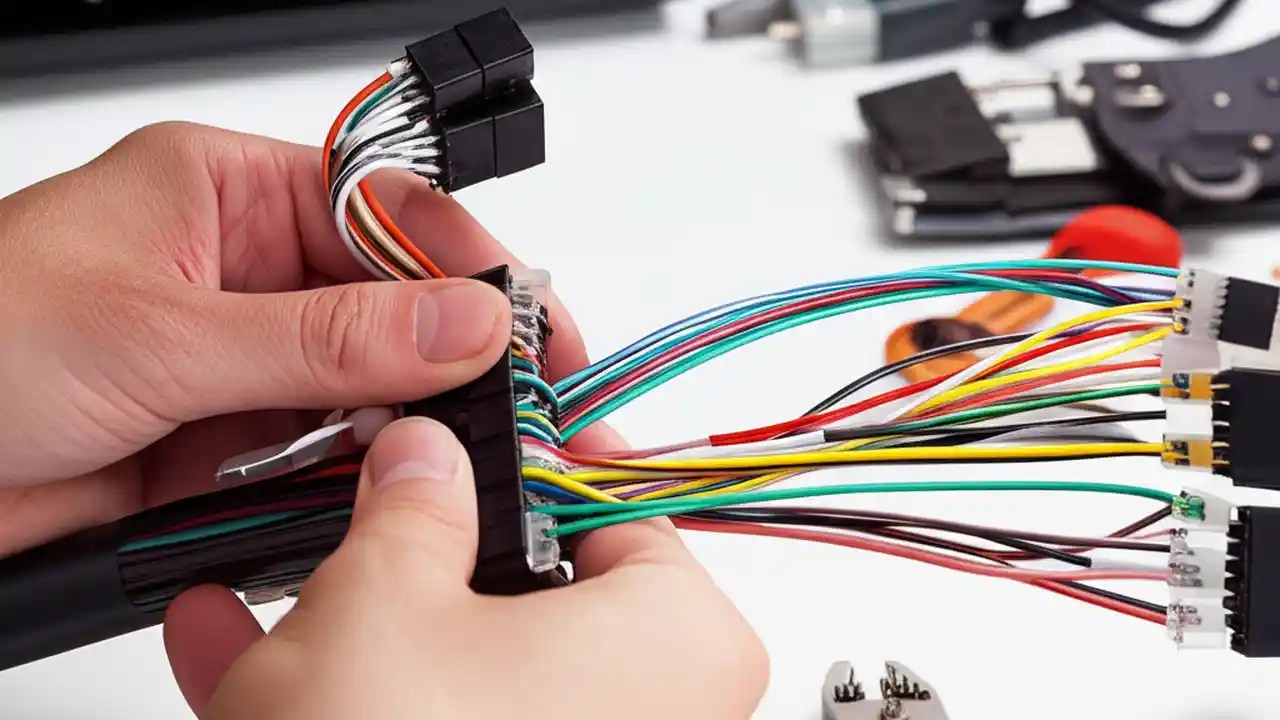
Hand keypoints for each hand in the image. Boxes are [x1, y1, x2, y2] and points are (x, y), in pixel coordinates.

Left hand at [0, 121, 588, 554]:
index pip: (385, 211)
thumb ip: (327, 337)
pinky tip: (353, 493)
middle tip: (504, 399)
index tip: (521, 319)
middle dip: (440, 354)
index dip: (462, 261)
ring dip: (386, 426)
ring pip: (361, 387)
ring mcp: (236, 359)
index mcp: (223, 193)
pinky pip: (318, 454)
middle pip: (387, 303)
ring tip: (422, 455)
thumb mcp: (161, 332)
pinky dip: (340, 480)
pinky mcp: (223, 439)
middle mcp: (239, 270)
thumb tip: (462, 319)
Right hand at [164, 418, 768, 718]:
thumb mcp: (385, 600)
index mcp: (679, 633)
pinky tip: (253, 651)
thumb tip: (421, 459)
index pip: (613, 499)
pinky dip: (359, 691)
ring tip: (279, 579)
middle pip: (532, 583)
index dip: (525, 454)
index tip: (474, 425)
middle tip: (365, 503)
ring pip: (467, 661)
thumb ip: (410, 504)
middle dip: (426, 546)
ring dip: (366, 620)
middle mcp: (657, 710)